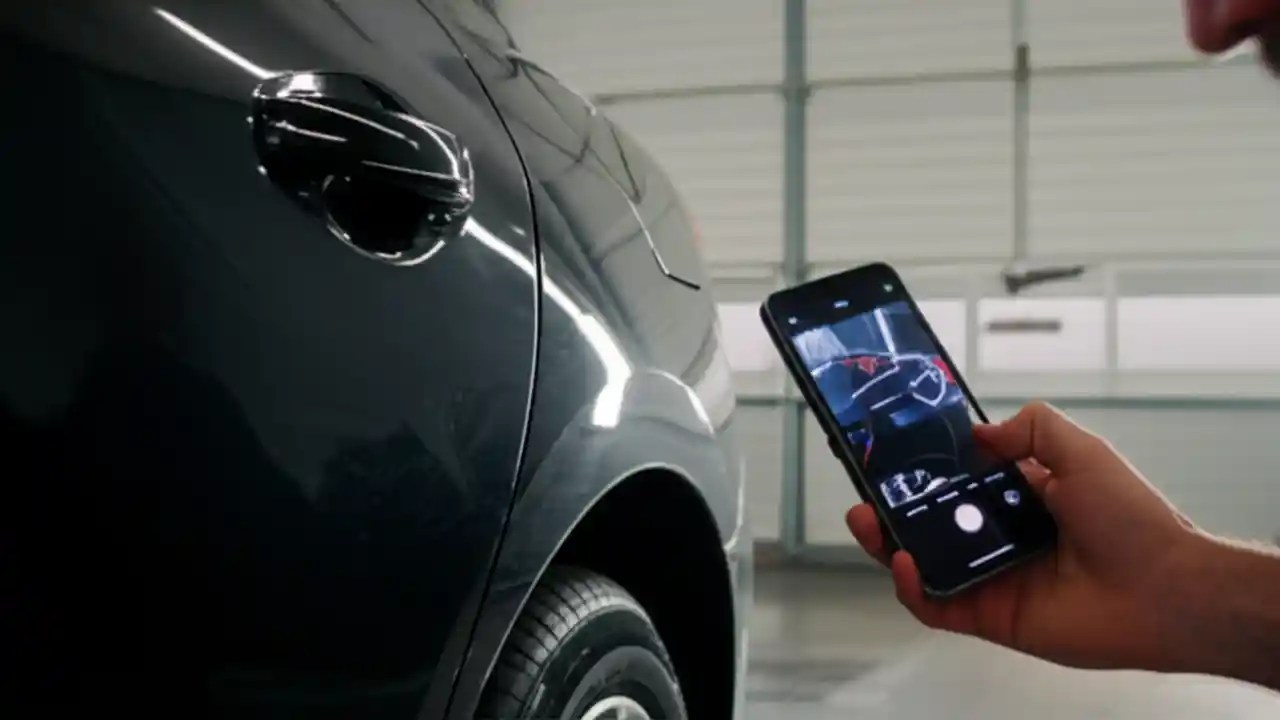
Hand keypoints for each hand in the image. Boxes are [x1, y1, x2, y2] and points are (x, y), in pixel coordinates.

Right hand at [846, 401, 1201, 670]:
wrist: (1165, 589)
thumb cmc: (1134, 520)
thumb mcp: (1082, 451)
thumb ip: (1031, 428)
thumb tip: (979, 430)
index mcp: (1021, 497)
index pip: (959, 481)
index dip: (924, 470)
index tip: (893, 455)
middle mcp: (1000, 537)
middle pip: (929, 523)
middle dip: (891, 508)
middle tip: (865, 492)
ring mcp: (991, 578)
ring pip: (923, 562)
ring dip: (888, 544)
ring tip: (866, 522)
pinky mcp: (989, 616)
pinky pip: (935, 604)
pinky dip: (911, 586)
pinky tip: (905, 562)